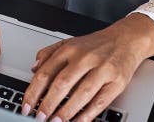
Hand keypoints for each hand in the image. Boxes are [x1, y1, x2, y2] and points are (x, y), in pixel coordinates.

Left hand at [22, 13, 153, 120]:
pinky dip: (87, 115)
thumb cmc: (96, 44)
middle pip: (62, 83)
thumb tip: (33, 69)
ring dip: (66, 111)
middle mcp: (84, 58)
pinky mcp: (116, 81)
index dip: (34, 91)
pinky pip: (100, 102)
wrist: (126, 39)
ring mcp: (102, 69)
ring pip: (81, 94)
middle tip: (39, 117)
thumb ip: (49, 53)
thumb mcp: (70, 42)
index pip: (46, 72)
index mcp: (70, 49)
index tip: (26, 106)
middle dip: (48, 104)